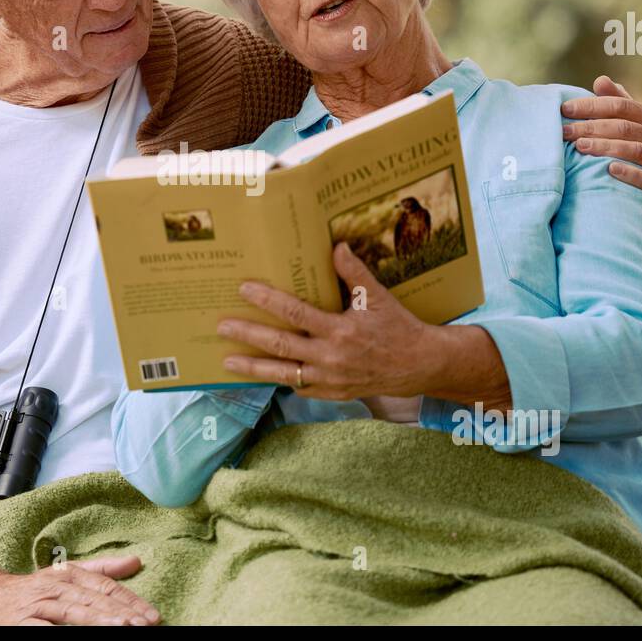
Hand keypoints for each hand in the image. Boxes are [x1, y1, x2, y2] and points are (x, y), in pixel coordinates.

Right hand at [0, 556, 161, 625]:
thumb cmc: (31, 590)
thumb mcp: (65, 575)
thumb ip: (101, 570)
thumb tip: (136, 561)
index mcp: (68, 575)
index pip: (105, 587)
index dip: (130, 600)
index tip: (152, 615)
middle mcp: (54, 587)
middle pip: (93, 599)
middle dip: (121, 612)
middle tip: (144, 623)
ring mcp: (37, 605)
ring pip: (72, 611)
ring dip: (98, 620)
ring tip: (122, 627)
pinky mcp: (20, 623)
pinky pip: (44, 630)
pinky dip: (60, 633)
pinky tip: (77, 638)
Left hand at [217, 242, 440, 400]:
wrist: (419, 365)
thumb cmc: (398, 327)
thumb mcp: (378, 297)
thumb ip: (354, 273)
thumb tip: (335, 246)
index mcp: (339, 329)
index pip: (294, 312)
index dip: (267, 300)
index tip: (244, 289)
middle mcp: (330, 357)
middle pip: (279, 345)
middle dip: (247, 335)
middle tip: (222, 326)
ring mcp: (330, 379)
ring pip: (283, 374)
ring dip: (253, 368)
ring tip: (227, 361)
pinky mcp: (333, 394)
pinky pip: (300, 388)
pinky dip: (281, 381)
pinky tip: (263, 374)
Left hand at [560, 75, 641, 229]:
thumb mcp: (635, 132)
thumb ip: (621, 106)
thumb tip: (601, 80)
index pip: (624, 106)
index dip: (593, 105)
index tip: (564, 109)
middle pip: (627, 127)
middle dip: (592, 127)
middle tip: (565, 131)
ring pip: (637, 150)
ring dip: (606, 147)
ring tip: (579, 147)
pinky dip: (630, 174)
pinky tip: (609, 170)